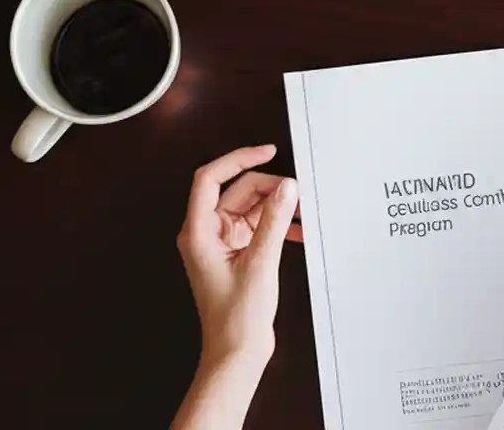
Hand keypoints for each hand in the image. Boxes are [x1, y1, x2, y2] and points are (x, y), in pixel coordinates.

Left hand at [177, 145, 301, 366]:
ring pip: (250, 208)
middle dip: (269, 189)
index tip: (269, 151)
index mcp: (199, 232)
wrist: (237, 351)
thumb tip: (288, 186)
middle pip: (236, 192)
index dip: (238, 159)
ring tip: (304, 214)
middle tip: (300, 195)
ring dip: (277, 209)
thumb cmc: (239, 314)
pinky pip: (257, 227)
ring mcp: (221, 243)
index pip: (210, 179)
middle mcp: (206, 233)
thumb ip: (275, 221)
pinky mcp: (236, 254)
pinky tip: (300, 233)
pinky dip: (277, 226)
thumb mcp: (261, 262)